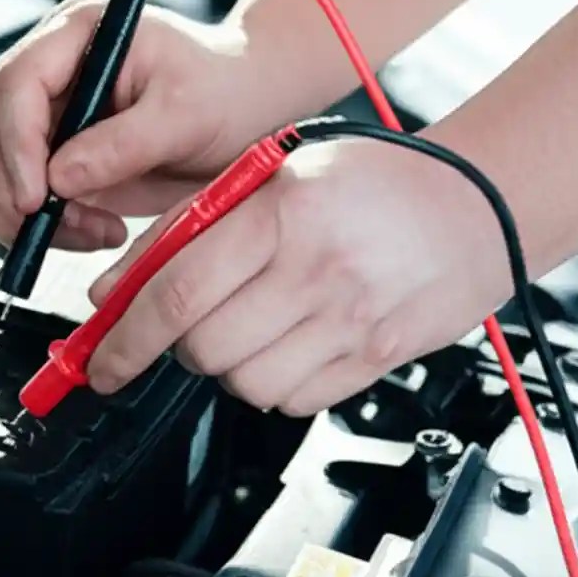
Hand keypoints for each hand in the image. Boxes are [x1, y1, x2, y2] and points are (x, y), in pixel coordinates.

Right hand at [0, 0, 269, 251]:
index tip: (37, 196)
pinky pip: (11, 190)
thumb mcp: (188, 115)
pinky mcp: (48, 153)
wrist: (247, 111)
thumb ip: (125, 144)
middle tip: (44, 223)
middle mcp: (50, 65)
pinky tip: (85, 231)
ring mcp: (44, 110)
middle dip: (3, 181)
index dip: (16, 144)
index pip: (17, 83)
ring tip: (88, 232)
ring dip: (16, 210)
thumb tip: (59, 178)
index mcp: (80, 32)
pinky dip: (31, 223)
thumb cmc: (227, 92)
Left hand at [84, 137, 511, 415]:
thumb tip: (114, 289)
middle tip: (183, 324)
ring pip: (244, 382)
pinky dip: (271, 383)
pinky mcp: (376, 359)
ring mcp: (350, 322)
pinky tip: (286, 341)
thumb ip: (188, 227)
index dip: (122, 336)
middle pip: (203, 347)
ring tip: (246, 325)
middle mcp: (316, 272)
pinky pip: (292, 401)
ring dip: (224, 364)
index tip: (98, 358)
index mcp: (280, 216)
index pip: (176, 292)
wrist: (479, 204)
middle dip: (173, 346)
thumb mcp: (269, 175)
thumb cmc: (370, 180)